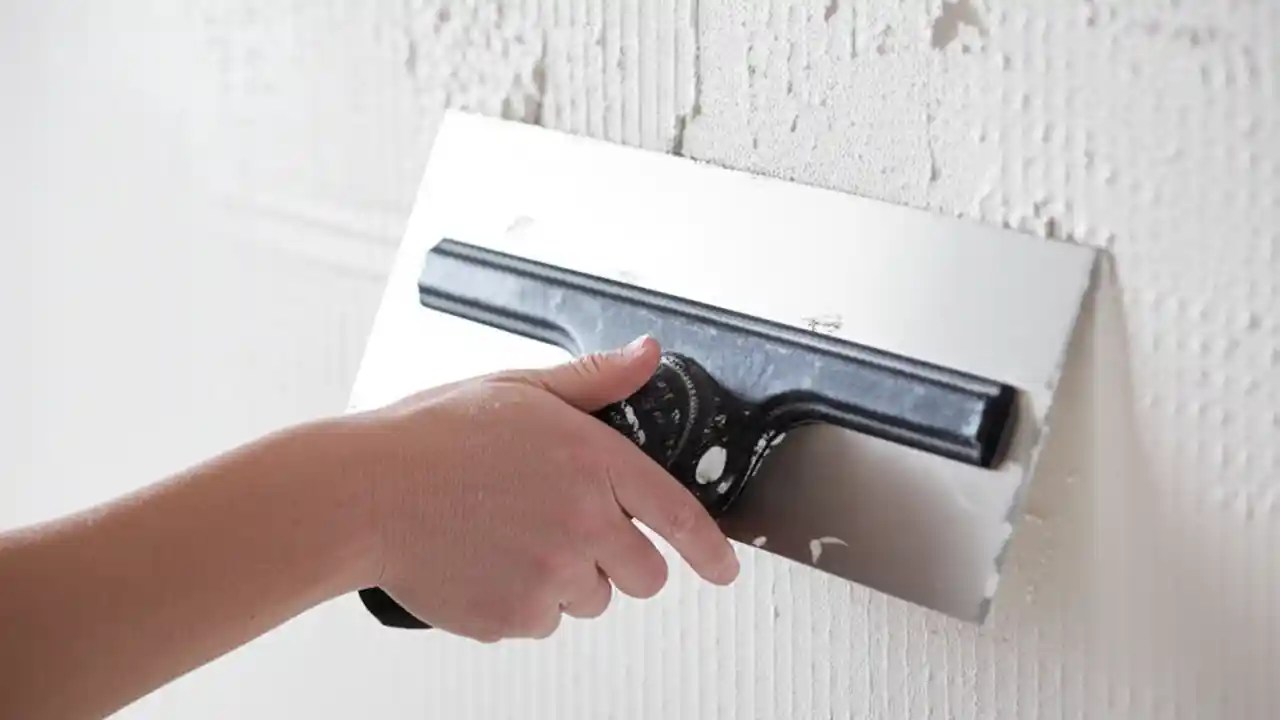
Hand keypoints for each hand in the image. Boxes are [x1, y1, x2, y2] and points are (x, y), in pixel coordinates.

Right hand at [348, 335, 739, 641]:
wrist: (364, 494)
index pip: (678, 517)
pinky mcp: (514, 618)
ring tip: (510, 539)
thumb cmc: (432, 437)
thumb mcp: (520, 388)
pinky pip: (542, 623)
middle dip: (620, 561)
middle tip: (568, 533)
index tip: (722, 567)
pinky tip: (486, 562)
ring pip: (590, 600)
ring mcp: (550, 577)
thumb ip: (593, 380)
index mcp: (593, 463)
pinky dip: (522, 603)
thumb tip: (646, 356)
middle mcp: (583, 525)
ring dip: (566, 581)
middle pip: (643, 576)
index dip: (710, 550)